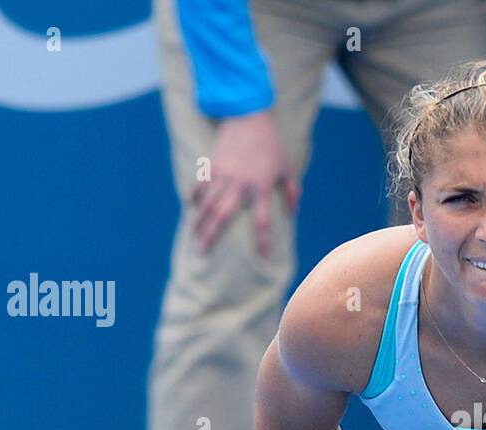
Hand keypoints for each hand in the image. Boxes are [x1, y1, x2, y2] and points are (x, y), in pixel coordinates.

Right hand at [192, 109, 300, 256]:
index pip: (263, 220)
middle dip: (211, 235)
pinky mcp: (212, 165)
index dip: (263, 240)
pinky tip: (191, 207)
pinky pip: (200, 185)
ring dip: (199, 220)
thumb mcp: (287, 167)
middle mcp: (240, 184)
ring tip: (194, 235)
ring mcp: (223, 174)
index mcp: (262, 187)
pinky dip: (194, 196)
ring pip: (207, 203)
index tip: (263, 257)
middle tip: (202, 251)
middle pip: (223, 216)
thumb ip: (292, 192)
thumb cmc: (271, 144)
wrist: (249, 117)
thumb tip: (294, 213)